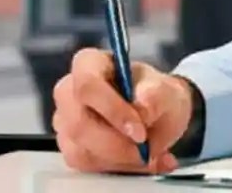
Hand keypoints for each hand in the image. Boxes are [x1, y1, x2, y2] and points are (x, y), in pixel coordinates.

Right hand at [52, 48, 194, 173]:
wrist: (159, 114)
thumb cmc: (157, 95)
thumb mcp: (166, 91)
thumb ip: (155, 96)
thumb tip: (141, 109)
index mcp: (90, 64)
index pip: (87, 84)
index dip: (112, 109)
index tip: (139, 130)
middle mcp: (69, 91)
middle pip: (79, 123)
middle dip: (116, 143)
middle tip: (145, 148)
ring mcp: (66, 120)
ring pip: (80, 149)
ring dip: (119, 157)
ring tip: (147, 153)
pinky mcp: (70, 145)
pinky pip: (85, 164)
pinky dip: (117, 166)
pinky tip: (138, 159)